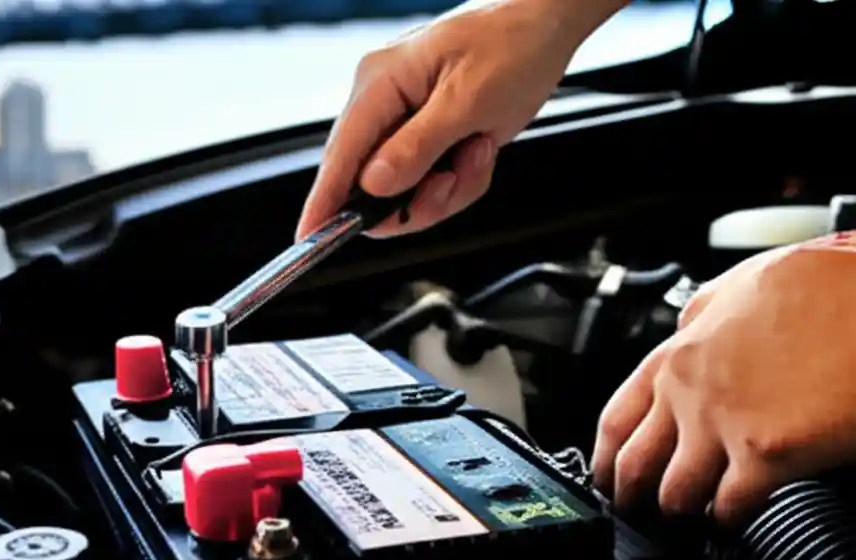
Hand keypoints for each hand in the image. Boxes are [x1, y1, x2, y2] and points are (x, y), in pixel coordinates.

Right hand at [296, 0, 624, 239]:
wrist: (549, 22)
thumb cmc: (514, 42)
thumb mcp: (469, 101)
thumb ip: (418, 147)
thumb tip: (375, 184)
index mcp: (380, 81)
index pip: (340, 154)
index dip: (324, 202)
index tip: (309, 238)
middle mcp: (382, 99)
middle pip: (371, 180)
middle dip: (416, 197)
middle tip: (452, 183)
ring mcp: (402, 116)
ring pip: (404, 187)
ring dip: (447, 186)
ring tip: (478, 152)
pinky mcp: (424, 130)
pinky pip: (426, 177)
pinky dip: (458, 177)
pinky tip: (480, 148)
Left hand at [592, 235, 855, 527]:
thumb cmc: (824, 288)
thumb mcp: (739, 288)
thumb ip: (702, 320)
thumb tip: (684, 335)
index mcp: (679, 354)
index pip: (616, 419)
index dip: (604, 458)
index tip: (605, 477)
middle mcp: (690, 392)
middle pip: (634, 465)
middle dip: (630, 497)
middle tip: (635, 514)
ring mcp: (724, 424)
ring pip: (675, 494)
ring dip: (680, 513)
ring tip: (688, 521)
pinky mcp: (767, 452)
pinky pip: (730, 506)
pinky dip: (728, 522)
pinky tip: (734, 521)